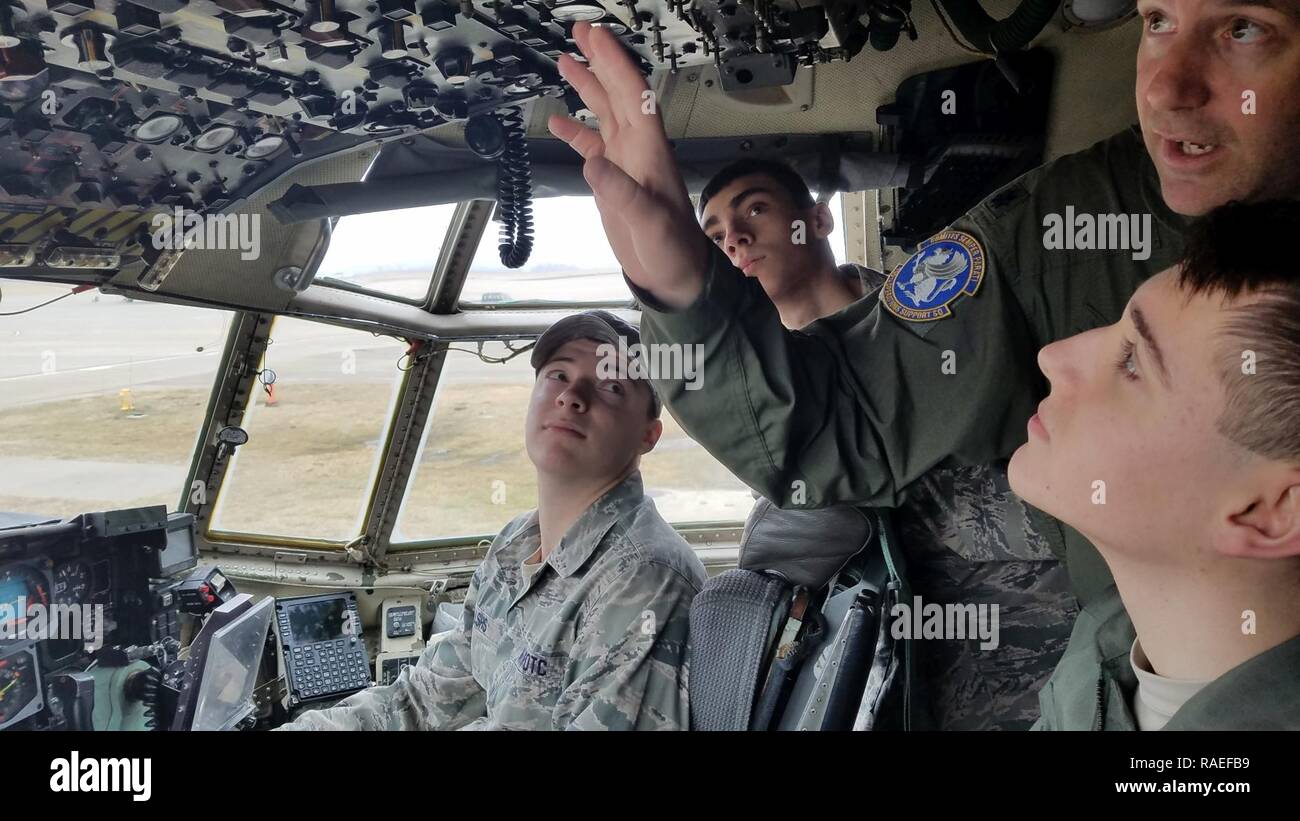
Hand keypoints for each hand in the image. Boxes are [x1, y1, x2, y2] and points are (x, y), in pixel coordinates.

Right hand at [548, 22, 708, 308]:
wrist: (675, 277)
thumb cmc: (672, 250)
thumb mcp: (650, 223)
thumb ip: (623, 193)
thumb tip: (593, 163)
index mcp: (650, 151)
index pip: (633, 95)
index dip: (615, 63)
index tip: (596, 37)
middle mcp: (638, 149)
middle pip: (618, 93)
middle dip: (600, 60)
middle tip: (580, 32)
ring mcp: (625, 163)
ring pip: (605, 113)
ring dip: (588, 86)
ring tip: (566, 60)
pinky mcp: (613, 181)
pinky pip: (591, 146)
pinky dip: (574, 131)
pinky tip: (556, 119)